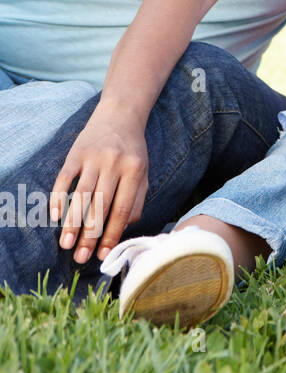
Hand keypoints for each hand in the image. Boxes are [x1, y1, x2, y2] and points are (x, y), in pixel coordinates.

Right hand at [50, 112, 149, 263]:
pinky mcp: (75, 152)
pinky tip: (56, 217)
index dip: (112, 234)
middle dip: (90, 235)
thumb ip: (137, 200)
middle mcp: (115, 164)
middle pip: (101, 205)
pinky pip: (65, 178)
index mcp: (135, 171)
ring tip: (66, 245)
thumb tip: (124, 230)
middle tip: (81, 258)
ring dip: (73, 222)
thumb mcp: (143, 173)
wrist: (120, 115)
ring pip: (81, 195)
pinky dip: (59, 197)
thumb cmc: (133, 151)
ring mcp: (94, 157)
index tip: (103, 255)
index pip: (123, 209)